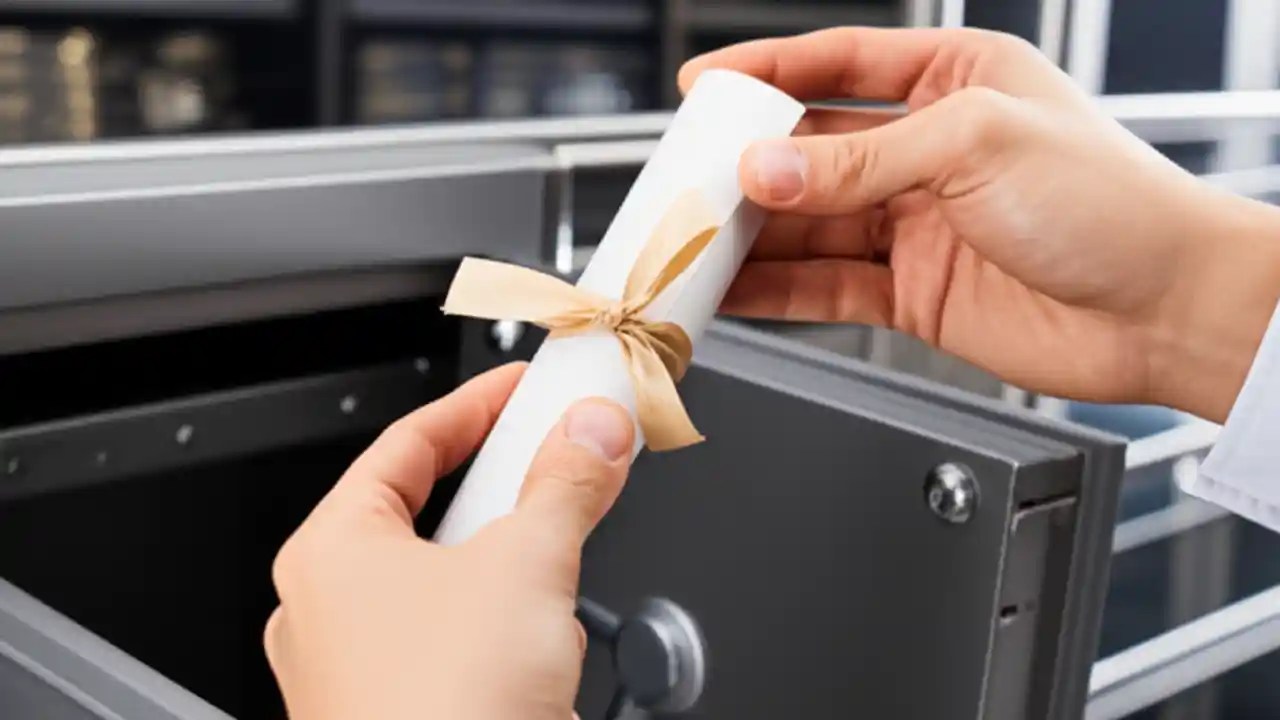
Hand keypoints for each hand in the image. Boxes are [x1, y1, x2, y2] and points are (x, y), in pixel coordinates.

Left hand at [264, 363, 634, 719]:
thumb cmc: (438, 715)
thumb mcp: (526, 566)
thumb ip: (566, 485)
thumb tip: (594, 433)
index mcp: (330, 553)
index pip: (409, 443)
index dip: (477, 405)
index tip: (527, 387)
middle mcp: (328, 611)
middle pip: (433, 512)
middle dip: (506, 493)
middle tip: (560, 461)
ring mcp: (359, 671)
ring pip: (452, 584)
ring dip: (513, 569)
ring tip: (557, 568)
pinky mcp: (400, 714)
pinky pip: (460, 645)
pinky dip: (508, 630)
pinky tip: (544, 647)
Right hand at [682, 27, 1279, 421]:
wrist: (1165, 310)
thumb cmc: (1108, 203)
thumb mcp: (974, 145)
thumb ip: (860, 161)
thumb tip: (767, 168)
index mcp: (953, 82)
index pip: (838, 65)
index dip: (764, 73)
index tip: (702, 91)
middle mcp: (928, 150)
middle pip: (811, 150)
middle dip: (746, 166)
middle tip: (685, 183)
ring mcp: (915, 224)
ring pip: (810, 225)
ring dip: (752, 237)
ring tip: (693, 245)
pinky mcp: (910, 291)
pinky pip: (826, 287)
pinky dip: (777, 292)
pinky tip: (734, 293)